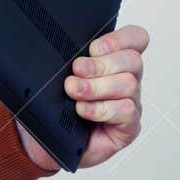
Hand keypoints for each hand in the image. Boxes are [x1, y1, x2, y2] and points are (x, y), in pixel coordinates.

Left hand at [16, 24, 148, 171]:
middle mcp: (126, 80)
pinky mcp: (128, 127)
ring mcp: (130, 103)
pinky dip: (101, 108)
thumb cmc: (53, 106)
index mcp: (114, 61)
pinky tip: (83, 110)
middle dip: (100, 64)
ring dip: (97, 86)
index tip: (93, 48)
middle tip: (77, 71)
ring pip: (129, 84)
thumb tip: (66, 49)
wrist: (44, 140)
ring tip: (74, 92)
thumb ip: (65, 59)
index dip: (119, 39)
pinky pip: (126, 110)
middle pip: (132, 60)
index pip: (135, 38)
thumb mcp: (55, 76)